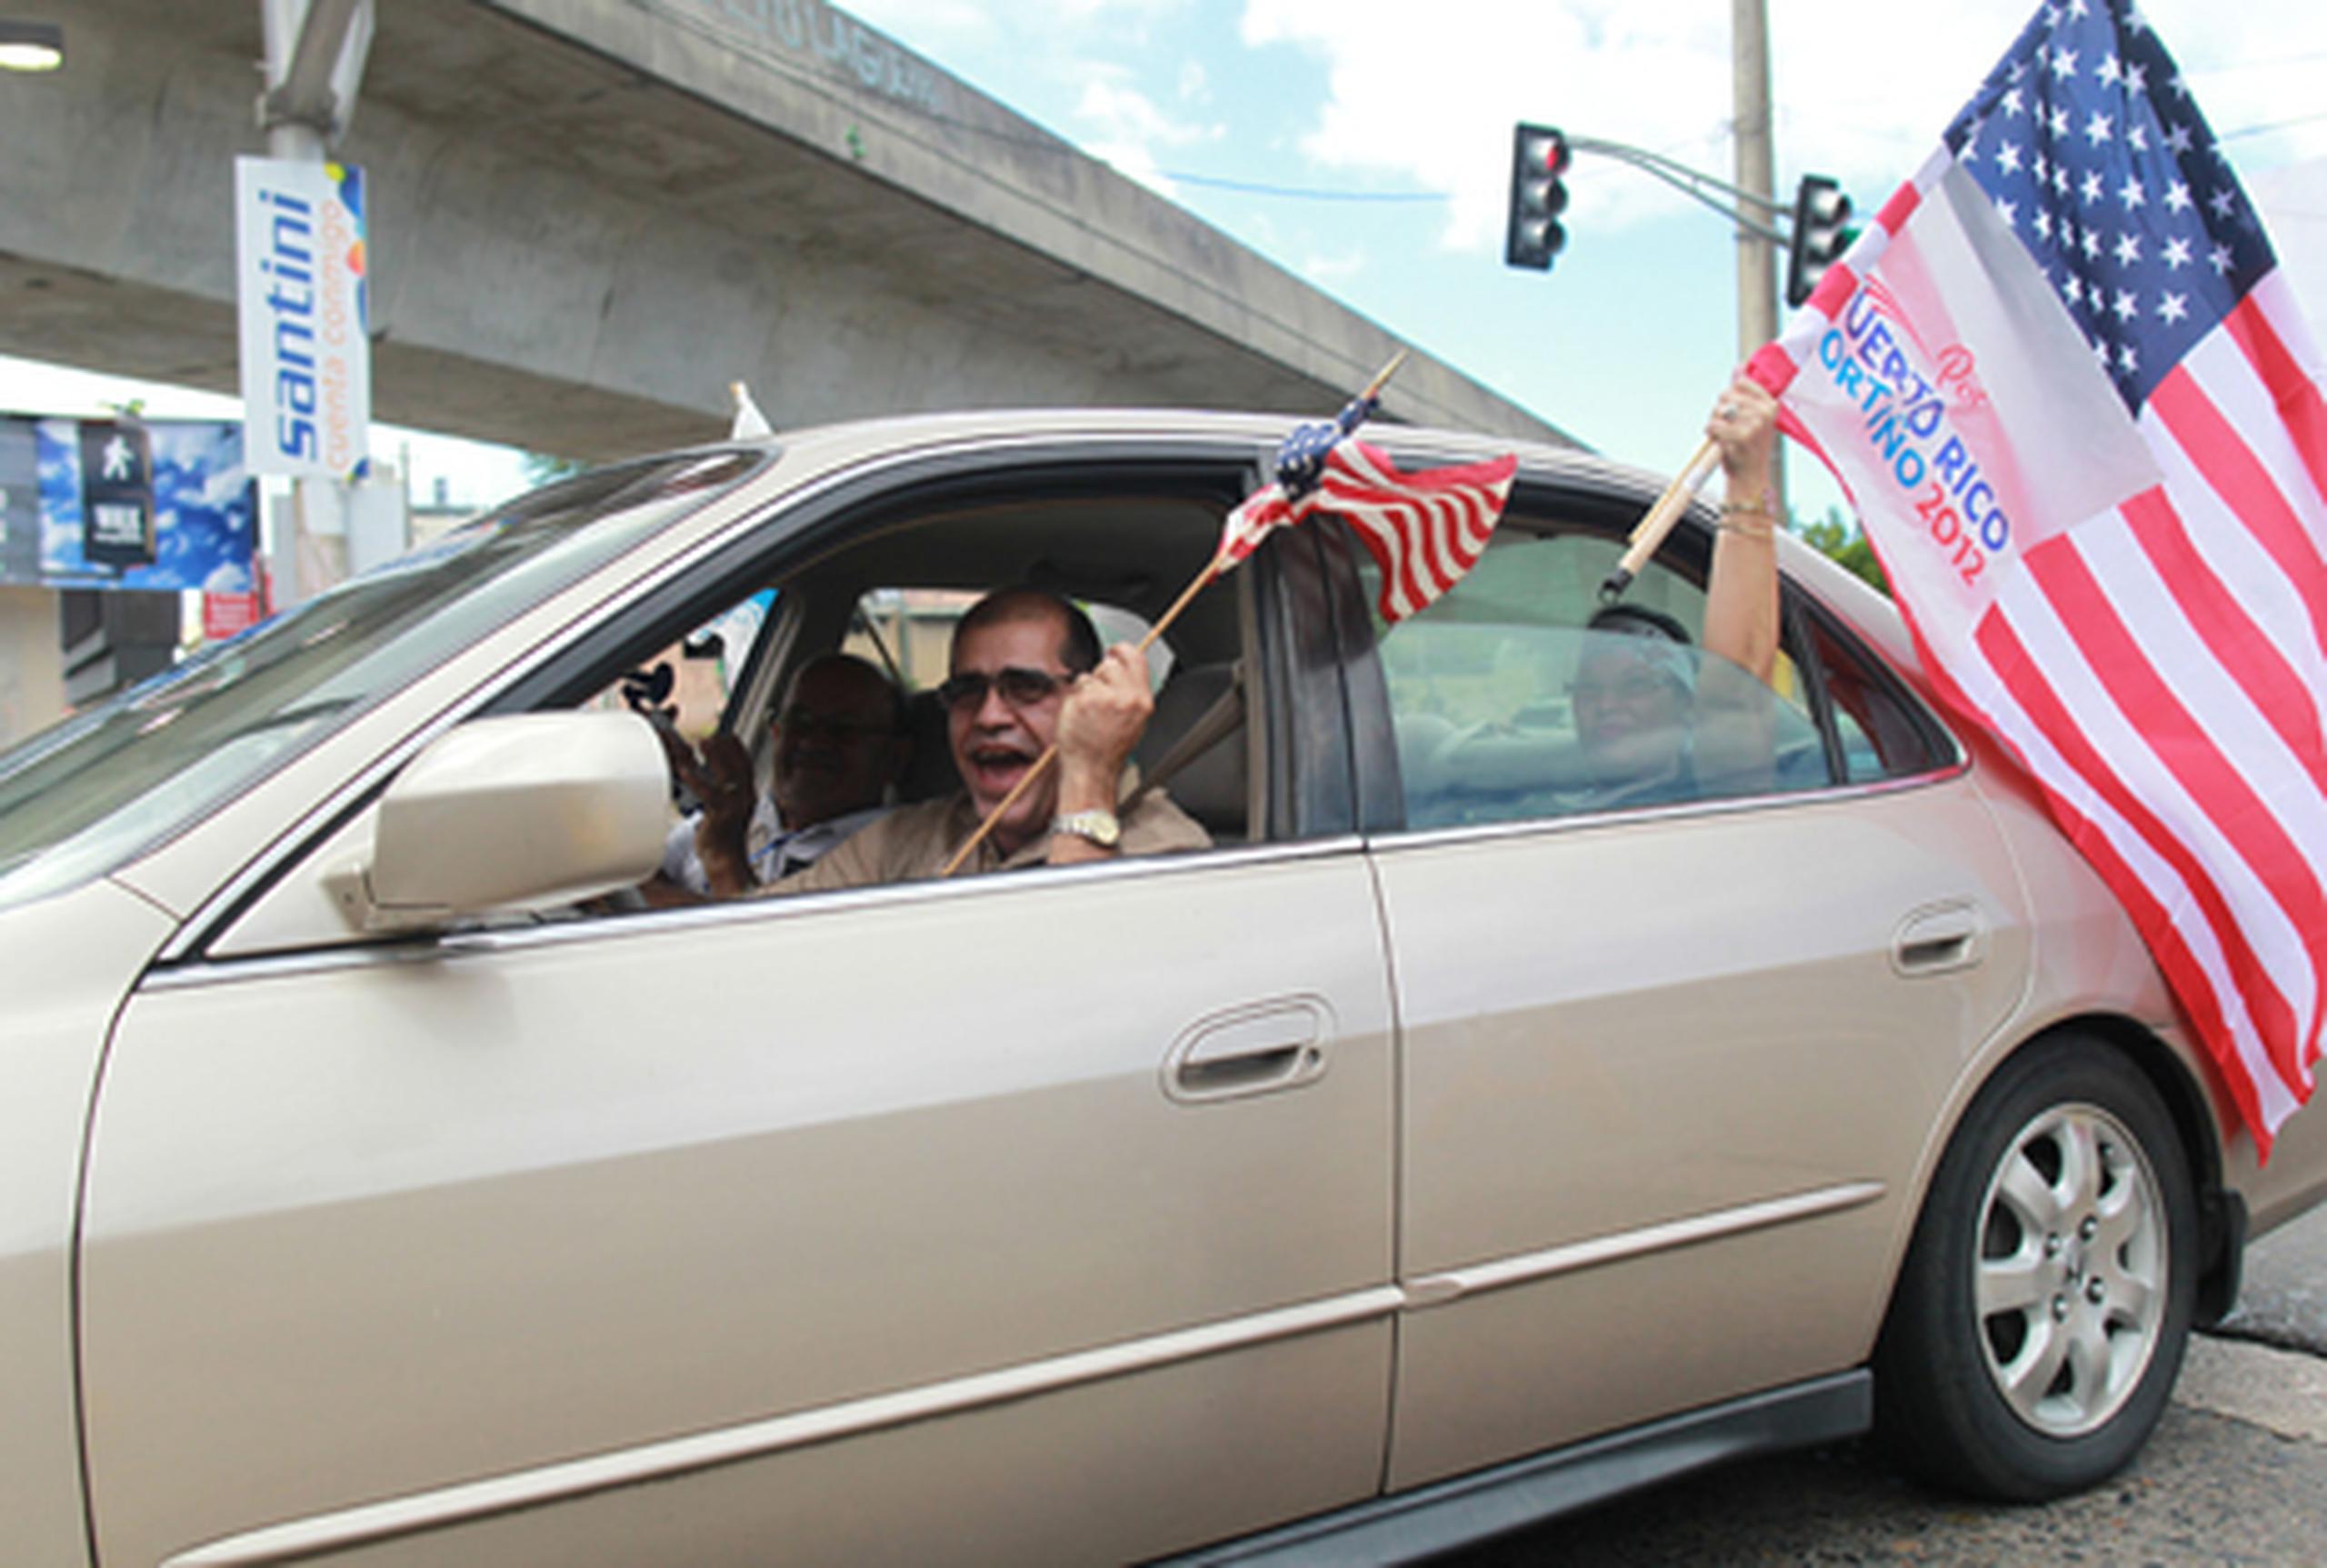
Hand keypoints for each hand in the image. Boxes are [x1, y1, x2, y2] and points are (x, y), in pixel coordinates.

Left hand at [686, 731, 758, 894]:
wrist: (726, 862)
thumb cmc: (720, 836)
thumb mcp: (720, 808)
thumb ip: (712, 789)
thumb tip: (693, 769)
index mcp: (746, 794)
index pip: (746, 764)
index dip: (736, 748)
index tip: (726, 735)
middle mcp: (744, 798)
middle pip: (739, 764)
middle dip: (725, 747)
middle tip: (711, 736)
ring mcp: (734, 806)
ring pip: (728, 775)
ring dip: (715, 756)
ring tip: (703, 743)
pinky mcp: (721, 816)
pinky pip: (710, 794)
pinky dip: (697, 780)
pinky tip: (685, 770)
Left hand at [1054, 644, 1152, 810]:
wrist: (1092, 768)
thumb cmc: (1109, 747)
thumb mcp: (1135, 720)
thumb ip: (1131, 692)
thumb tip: (1121, 667)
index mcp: (1142, 701)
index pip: (1135, 658)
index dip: (1122, 650)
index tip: (1113, 651)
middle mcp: (1126, 698)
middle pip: (1110, 664)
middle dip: (1100, 675)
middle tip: (1098, 698)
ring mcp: (1103, 699)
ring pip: (1090, 676)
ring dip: (1086, 689)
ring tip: (1090, 712)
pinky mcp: (1083, 701)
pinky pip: (1076, 687)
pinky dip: (1074, 698)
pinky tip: (1080, 715)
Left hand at [1707, 375, 1779, 501]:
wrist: (1750, 478)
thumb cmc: (1748, 446)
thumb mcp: (1751, 416)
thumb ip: (1744, 391)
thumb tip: (1739, 366)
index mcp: (1770, 404)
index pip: (1741, 382)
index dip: (1730, 396)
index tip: (1736, 412)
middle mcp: (1766, 412)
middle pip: (1725, 395)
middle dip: (1719, 411)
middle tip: (1728, 428)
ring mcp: (1755, 424)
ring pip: (1718, 410)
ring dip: (1714, 423)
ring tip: (1725, 437)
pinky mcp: (1741, 437)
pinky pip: (1713, 424)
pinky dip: (1711, 433)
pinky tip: (1719, 442)